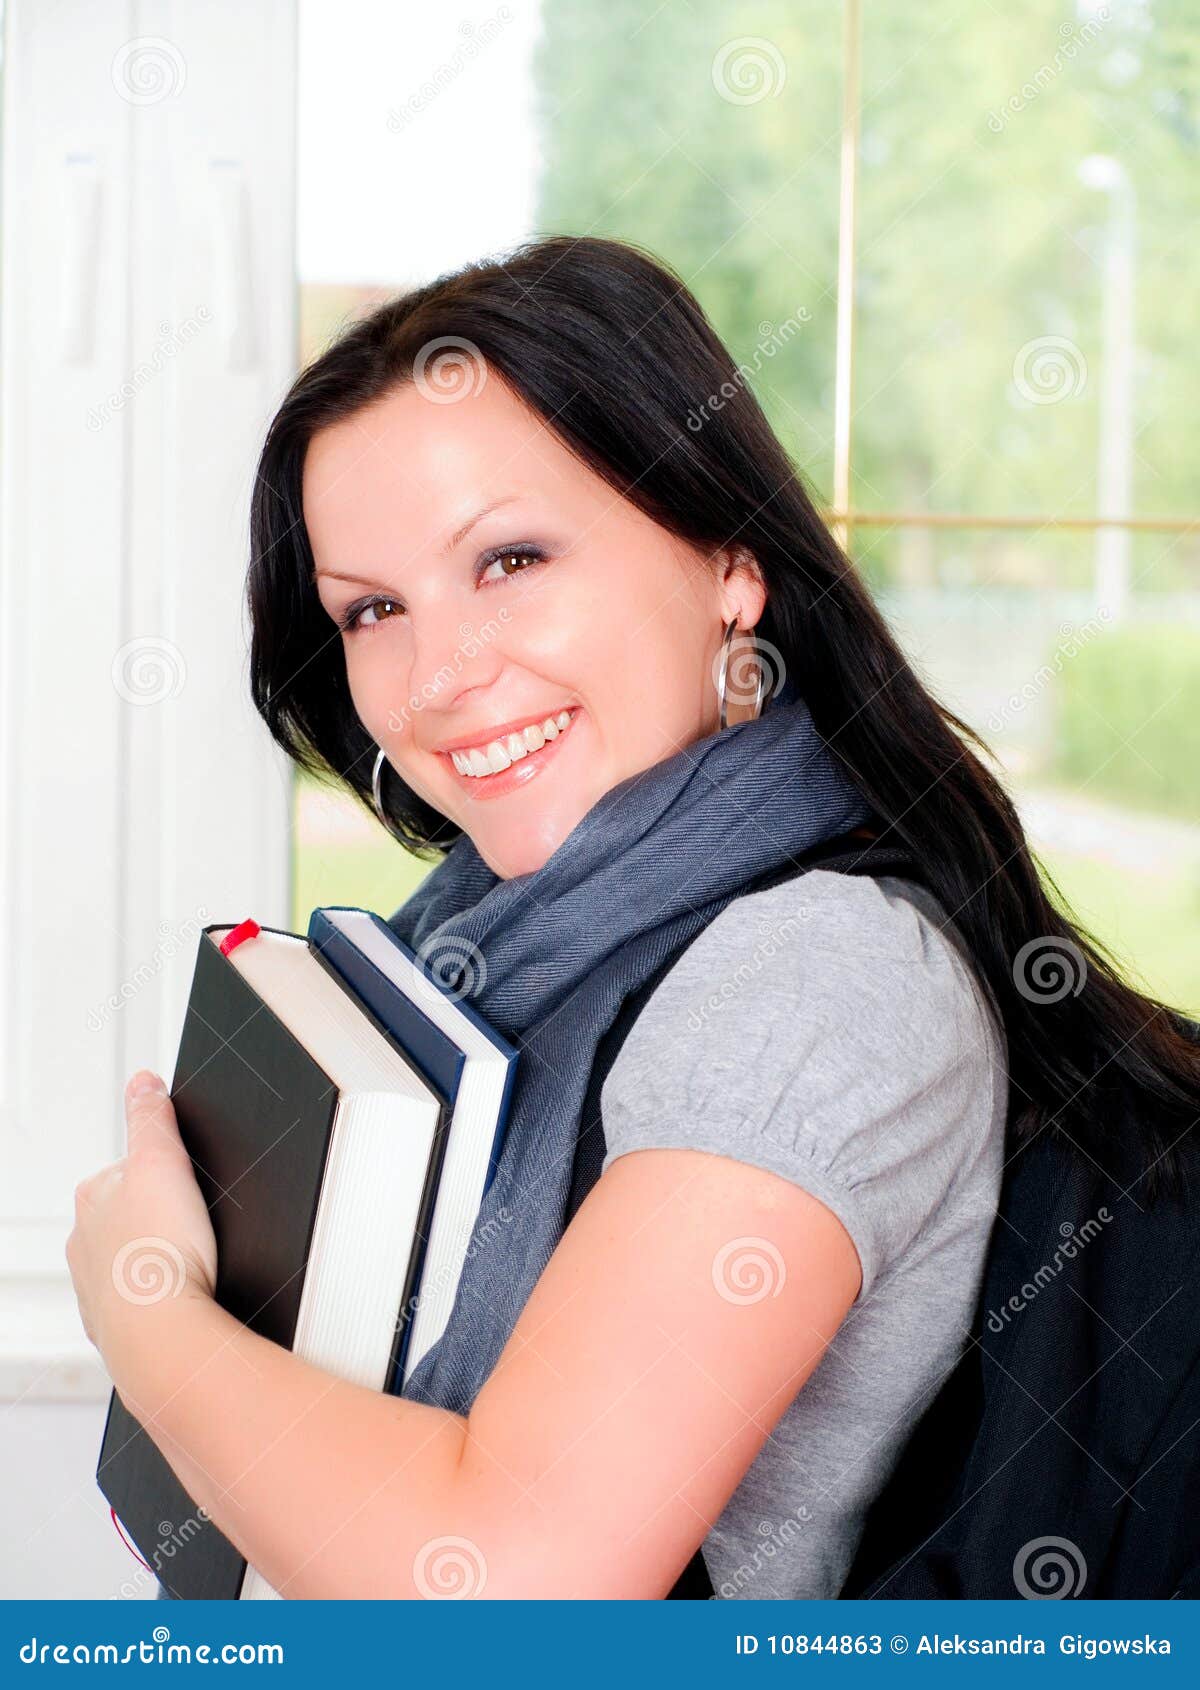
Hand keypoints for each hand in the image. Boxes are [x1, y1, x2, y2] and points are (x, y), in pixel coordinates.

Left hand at [66, 1072, 217, 1366]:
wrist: (160, 1334)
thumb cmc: (158, 1255)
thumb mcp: (161, 1161)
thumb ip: (152, 1117)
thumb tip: (144, 1082)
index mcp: (92, 1197)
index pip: (129, 1167)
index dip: (167, 1172)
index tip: (188, 1185)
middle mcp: (83, 1241)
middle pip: (131, 1214)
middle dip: (162, 1218)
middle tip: (195, 1224)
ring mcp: (96, 1285)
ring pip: (133, 1258)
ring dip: (158, 1258)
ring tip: (192, 1261)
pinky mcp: (114, 1323)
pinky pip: (142, 1300)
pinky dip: (161, 1296)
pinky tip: (185, 1294)